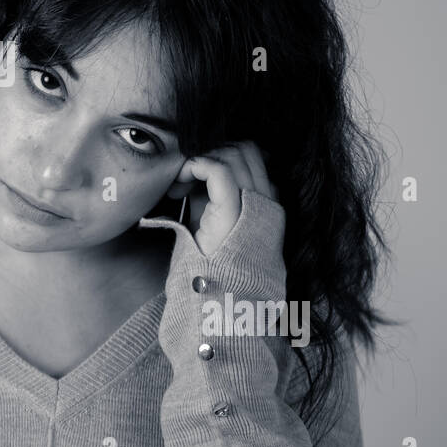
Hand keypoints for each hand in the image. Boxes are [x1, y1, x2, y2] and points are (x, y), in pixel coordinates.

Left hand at [170, 141, 277, 256]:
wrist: (213, 296)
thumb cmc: (209, 259)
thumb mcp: (212, 217)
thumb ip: (210, 191)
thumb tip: (197, 165)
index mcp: (267, 203)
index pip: (252, 156)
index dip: (221, 156)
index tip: (192, 177)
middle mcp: (268, 201)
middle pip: (244, 149)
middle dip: (211, 153)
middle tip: (182, 179)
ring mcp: (255, 206)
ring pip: (233, 153)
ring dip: (199, 161)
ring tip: (178, 187)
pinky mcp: (233, 213)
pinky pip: (218, 169)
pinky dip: (194, 166)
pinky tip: (179, 185)